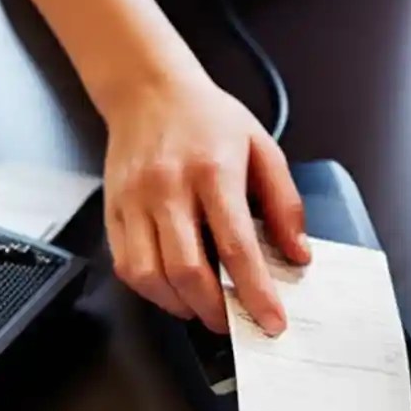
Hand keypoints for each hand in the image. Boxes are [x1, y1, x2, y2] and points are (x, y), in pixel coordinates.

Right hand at [102, 74, 309, 334]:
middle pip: (188, 269)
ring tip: (207, 310)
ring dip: (181, 305)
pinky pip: (126, 265)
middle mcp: (168, 188)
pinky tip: (175, 291)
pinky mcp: (112, 210)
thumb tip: (298, 253)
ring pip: (150, 275)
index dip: (255, 291)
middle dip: (216, 309)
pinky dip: (152, 290)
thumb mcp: (264, 149)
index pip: (236, 246)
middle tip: (238, 322)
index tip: (271, 320)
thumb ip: (285, 204)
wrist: (148, 88)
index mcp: (213, 172)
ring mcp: (134, 201)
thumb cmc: (208, 118)